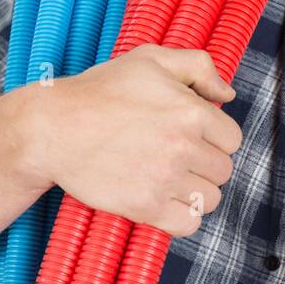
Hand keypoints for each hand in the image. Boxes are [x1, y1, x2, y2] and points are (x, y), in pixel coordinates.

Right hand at [20, 44, 242, 236]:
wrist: (52, 128)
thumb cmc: (99, 92)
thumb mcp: (150, 59)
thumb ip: (198, 67)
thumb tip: (228, 93)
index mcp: (191, 111)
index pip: (232, 139)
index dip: (214, 137)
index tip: (192, 136)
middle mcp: (183, 147)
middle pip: (223, 170)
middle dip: (204, 164)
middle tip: (176, 156)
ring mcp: (165, 179)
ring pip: (210, 199)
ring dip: (195, 191)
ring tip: (170, 178)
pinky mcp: (145, 207)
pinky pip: (189, 224)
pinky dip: (181, 217)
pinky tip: (165, 200)